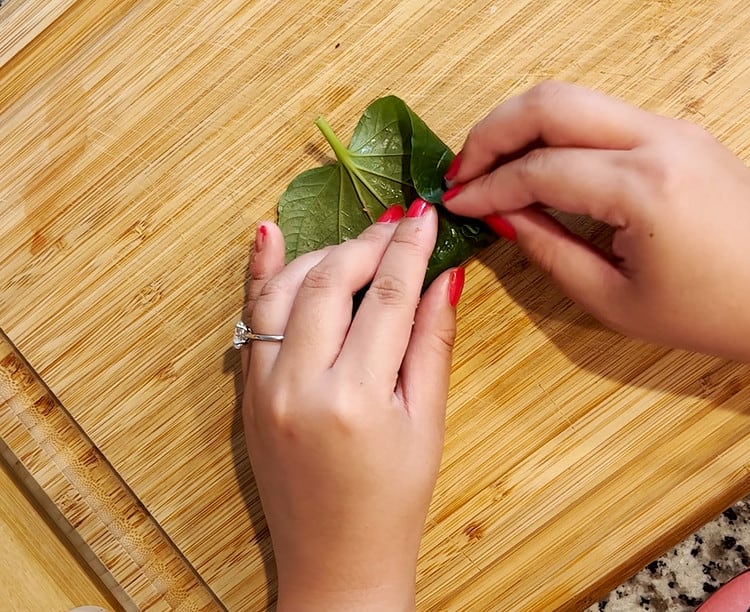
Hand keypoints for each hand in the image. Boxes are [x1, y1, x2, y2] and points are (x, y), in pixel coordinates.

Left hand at [239, 202, 463, 610]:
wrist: (336, 561)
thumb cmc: (393, 501)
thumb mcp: (426, 423)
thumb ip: (431, 343)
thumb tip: (444, 278)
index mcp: (355, 397)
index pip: (388, 297)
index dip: (410, 249)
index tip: (425, 215)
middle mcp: (299, 384)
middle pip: (332, 281)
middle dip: (369, 244)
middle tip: (399, 225)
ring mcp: (262, 387)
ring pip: (285, 290)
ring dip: (324, 256)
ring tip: (360, 244)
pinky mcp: (247, 392)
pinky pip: (252, 319)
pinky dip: (262, 274)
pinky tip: (270, 236)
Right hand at [443, 81, 749, 363]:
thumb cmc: (712, 312)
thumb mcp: (613, 299)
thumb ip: (548, 250)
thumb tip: (502, 216)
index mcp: (645, 187)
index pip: (540, 168)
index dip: (486, 186)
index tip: (454, 203)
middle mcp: (660, 140)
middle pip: (551, 102)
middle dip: (492, 132)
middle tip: (461, 171)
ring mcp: (673, 129)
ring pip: (574, 98)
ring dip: (521, 126)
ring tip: (488, 167)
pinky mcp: (679, 133)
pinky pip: (600, 116)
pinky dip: (556, 133)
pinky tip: (536, 166)